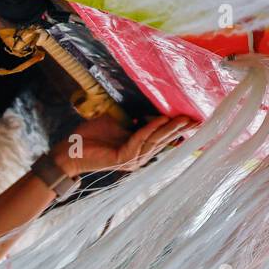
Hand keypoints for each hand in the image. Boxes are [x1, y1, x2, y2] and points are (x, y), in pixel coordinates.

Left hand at [50, 114, 197, 176]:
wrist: (71, 150)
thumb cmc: (92, 136)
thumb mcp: (117, 123)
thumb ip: (133, 119)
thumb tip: (148, 108)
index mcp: (138, 149)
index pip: (162, 138)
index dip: (177, 128)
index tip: (193, 118)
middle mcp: (138, 157)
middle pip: (163, 140)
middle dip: (180, 128)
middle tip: (196, 118)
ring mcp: (132, 159)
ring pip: (155, 141)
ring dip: (169, 128)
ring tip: (183, 118)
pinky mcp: (123, 158)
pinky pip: (140, 140)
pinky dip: (150, 128)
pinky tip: (160, 119)